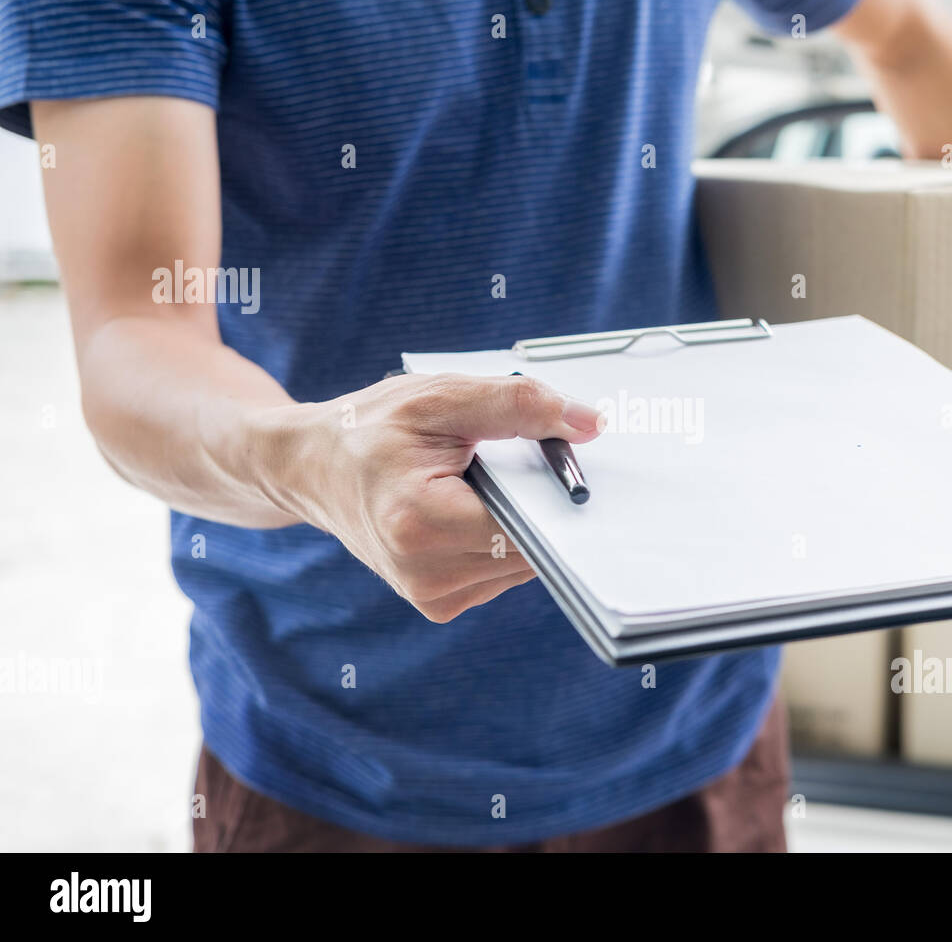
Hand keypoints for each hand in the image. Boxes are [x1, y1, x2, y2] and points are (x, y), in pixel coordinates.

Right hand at [264, 373, 603, 621]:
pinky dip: (504, 538)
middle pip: (532, 546)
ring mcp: (432, 596)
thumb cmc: (371, 427)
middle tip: (521, 462)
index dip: (556, 490)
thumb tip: (590, 424)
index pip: (528, 521)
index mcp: (420, 523)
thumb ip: (517, 406)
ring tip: (483, 482)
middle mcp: (425, 574)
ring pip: (523, 562)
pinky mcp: (438, 603)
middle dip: (540, 504)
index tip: (566, 460)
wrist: (311, 467)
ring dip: (522, 522)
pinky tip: (475, 507)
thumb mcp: (440, 397)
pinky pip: (503, 571)